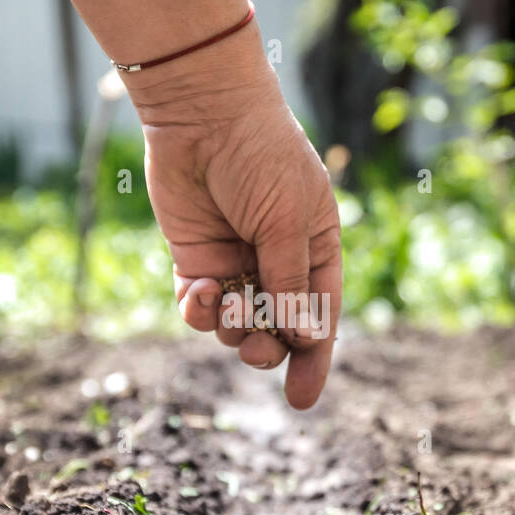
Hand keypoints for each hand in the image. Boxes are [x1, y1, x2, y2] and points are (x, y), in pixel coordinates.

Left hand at [126, 30, 341, 409]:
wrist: (202, 113)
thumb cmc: (261, 158)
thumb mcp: (286, 221)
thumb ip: (291, 280)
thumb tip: (306, 338)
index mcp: (316, 249)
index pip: (320, 317)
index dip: (312, 360)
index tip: (300, 400)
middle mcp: (277, 262)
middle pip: (277, 328)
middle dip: (266, 347)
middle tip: (255, 348)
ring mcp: (235, 261)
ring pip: (234, 323)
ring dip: (230, 326)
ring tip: (225, 306)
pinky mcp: (194, 258)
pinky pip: (198, 305)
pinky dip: (197, 310)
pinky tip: (197, 295)